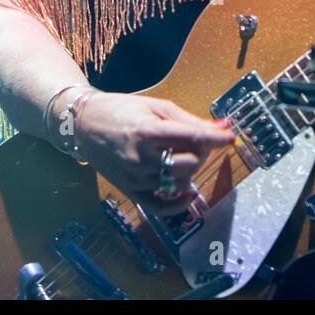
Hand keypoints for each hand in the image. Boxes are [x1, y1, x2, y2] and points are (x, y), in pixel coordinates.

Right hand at [72, 92, 235, 216]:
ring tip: (183, 156)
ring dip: (190, 170)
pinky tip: (188, 193)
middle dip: (201, 152)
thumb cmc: (122, 110)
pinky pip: (160, 207)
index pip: (191, 137)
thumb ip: (189, 120)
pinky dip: (179, 203)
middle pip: (189, 162)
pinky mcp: (130, 191)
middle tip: (197, 142)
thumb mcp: (156, 107)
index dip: (215, 138)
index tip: (231, 138)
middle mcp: (141, 157)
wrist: (84, 124)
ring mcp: (135, 177)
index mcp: (148, 130)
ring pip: (179, 182)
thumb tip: (222, 127)